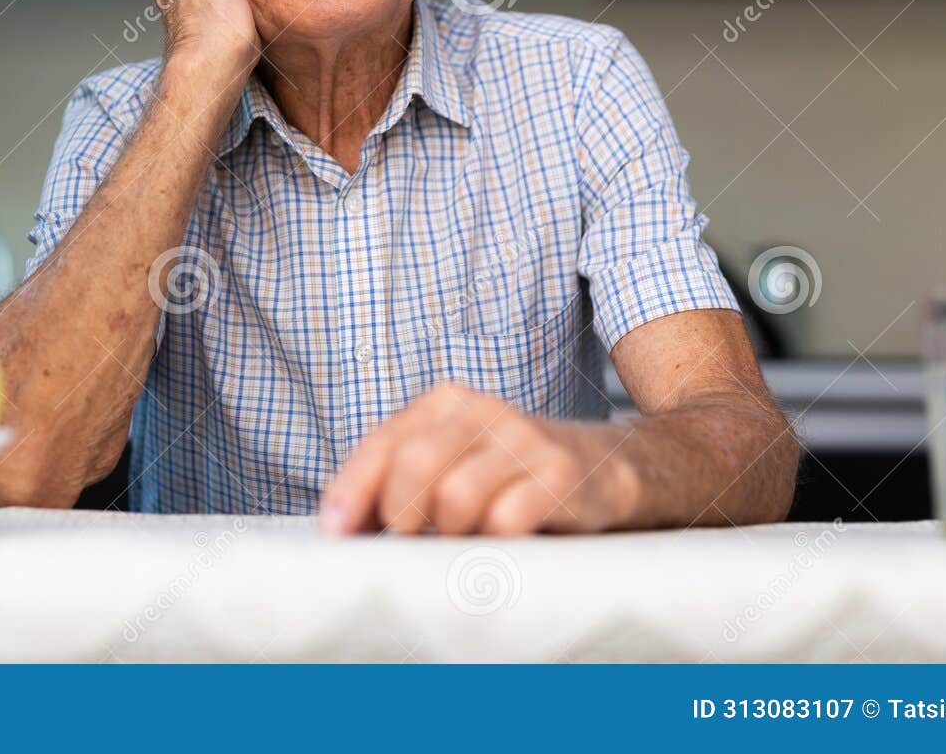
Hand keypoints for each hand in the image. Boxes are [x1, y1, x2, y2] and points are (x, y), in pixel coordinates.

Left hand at [318, 383, 641, 535]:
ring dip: (454, 534)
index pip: (383, 444)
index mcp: (446, 402)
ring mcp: (525, 439)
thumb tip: (339, 525)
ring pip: (457, 498)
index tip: (335, 534)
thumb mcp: (455, 460)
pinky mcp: (561, 474)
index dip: (352, 491)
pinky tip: (504, 542)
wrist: (610, 468)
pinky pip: (506, 520)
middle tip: (415, 540)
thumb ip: (400, 479)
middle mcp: (484, 410)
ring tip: (469, 537)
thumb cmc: (513, 476)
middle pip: (414, 467)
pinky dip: (495, 544)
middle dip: (402, 516)